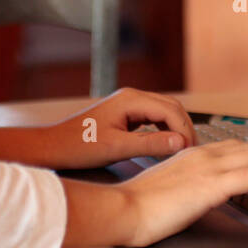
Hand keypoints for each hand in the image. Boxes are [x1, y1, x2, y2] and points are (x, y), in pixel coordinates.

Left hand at [40, 88, 198, 169]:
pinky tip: (168, 144)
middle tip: (193, 150)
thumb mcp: (117, 148)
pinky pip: (153, 118)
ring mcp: (128, 105)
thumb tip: (180, 142)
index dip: (184, 130)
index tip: (190, 150)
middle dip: (184, 128)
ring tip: (184, 149)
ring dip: (176, 128)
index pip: (170, 110)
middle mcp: (131, 97)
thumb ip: (150, 144)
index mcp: (130, 100)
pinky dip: (164, 130)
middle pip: (170, 107)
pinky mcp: (125, 114)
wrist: (54, 146)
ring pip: (163, 112)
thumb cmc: (78, 146)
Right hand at [119, 139, 247, 246]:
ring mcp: (207, 168)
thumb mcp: (166, 186)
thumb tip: (195, 194)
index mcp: (189, 154)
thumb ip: (184, 183)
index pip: (228, 147)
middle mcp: (200, 155)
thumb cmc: (138, 203)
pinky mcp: (212, 185)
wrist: (126, 208)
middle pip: (246, 148)